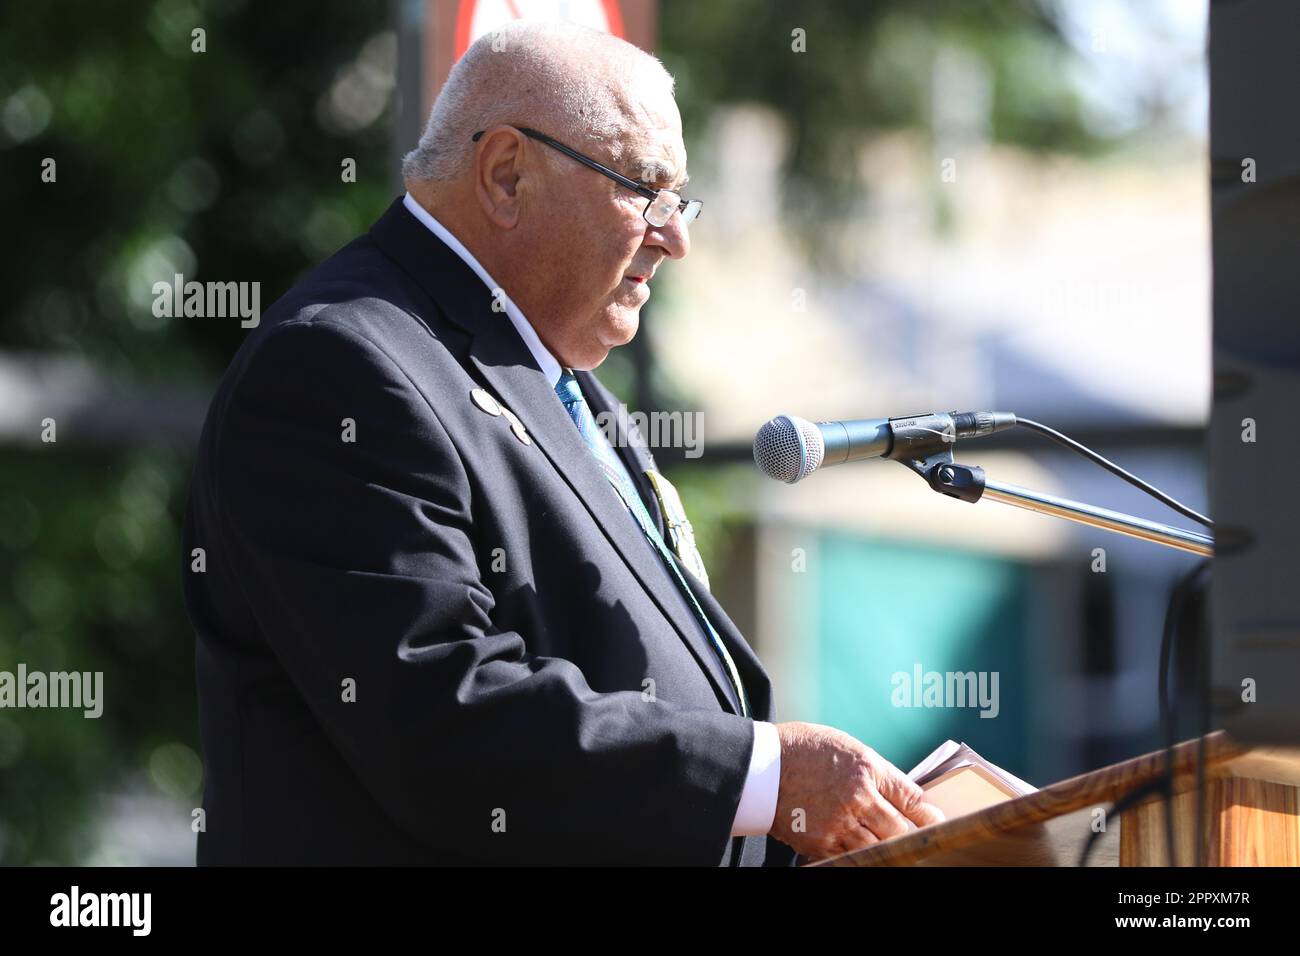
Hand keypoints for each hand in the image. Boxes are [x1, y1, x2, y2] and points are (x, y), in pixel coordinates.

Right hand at [769, 721, 945, 859]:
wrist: (760, 765)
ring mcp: (839, 823)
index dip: (929, 814)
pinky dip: (860, 853)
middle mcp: (857, 797)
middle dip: (910, 834)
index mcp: (866, 768)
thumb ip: (875, 772)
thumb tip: (902, 797)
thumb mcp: (848, 748)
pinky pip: (851, 856)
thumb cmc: (805, 749)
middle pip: (900, 829)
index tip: (936, 821)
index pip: (912, 798)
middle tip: (917, 838)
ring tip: (889, 844)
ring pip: (878, 847)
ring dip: (886, 846)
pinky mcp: (821, 842)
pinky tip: (861, 846)